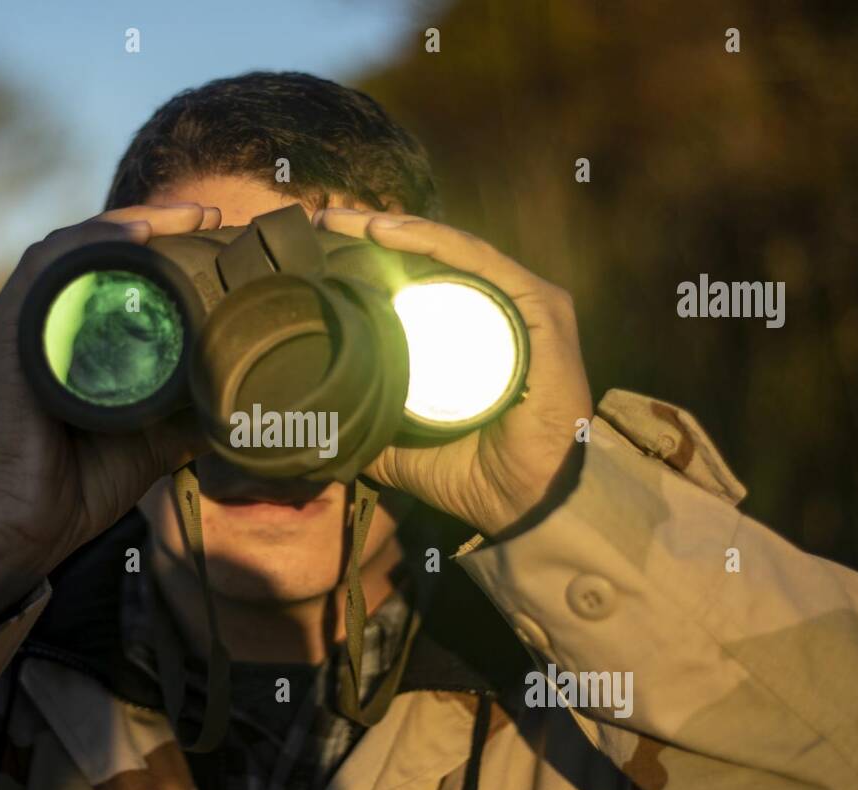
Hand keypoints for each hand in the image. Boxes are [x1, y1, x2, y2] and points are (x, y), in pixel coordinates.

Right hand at [0, 204, 219, 621]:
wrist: (29, 531)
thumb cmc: (83, 481)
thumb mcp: (157, 434)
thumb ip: (193, 405)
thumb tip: (256, 389)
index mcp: (69, 333)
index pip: (113, 267)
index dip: (163, 241)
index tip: (217, 231)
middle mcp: (38, 319)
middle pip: (93, 248)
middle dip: (153, 224)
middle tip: (209, 216)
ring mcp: (15, 326)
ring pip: (69, 250)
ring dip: (127, 225)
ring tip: (183, 219)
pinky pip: (42, 274)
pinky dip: (86, 247)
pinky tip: (133, 239)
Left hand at [312, 209, 592, 537]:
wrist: (524, 505)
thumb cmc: (475, 476)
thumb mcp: (400, 449)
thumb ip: (367, 430)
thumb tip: (316, 425)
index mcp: (468, 333)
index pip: (417, 281)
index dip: (370, 259)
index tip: (319, 248)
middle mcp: (496, 311)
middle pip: (431, 258)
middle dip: (374, 232)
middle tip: (324, 217)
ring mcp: (522, 306)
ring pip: (453, 252)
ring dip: (398, 228)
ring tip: (348, 219)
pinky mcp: (541, 310)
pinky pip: (485, 264)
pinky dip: (439, 242)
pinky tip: (391, 230)